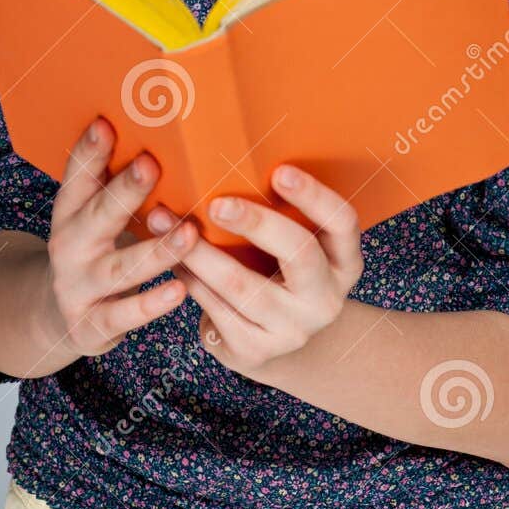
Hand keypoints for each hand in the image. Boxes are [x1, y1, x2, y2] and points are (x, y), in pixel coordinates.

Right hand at [38, 116, 198, 370]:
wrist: (61, 317)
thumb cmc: (97, 251)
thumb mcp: (95, 217)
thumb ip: (117, 186)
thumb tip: (166, 134)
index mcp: (70, 212)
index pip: (77, 177)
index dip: (89, 152)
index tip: (106, 123)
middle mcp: (69, 246)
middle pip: (98, 215)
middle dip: (124, 191)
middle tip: (150, 165)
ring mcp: (78, 286)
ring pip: (120, 267)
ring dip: (155, 250)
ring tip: (188, 233)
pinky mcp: (92, 324)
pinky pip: (124, 314)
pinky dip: (150, 304)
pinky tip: (179, 290)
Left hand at [145, 164, 362, 380]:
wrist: (275, 342)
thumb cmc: (277, 274)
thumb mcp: (294, 248)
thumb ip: (280, 216)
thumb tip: (225, 155)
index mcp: (344, 262)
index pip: (342, 222)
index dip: (314, 197)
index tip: (280, 170)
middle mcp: (326, 298)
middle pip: (299, 253)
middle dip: (255, 222)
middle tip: (216, 202)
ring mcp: (293, 330)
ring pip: (242, 285)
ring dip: (198, 251)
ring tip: (164, 222)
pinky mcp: (256, 352)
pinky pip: (216, 310)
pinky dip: (189, 280)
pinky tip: (171, 260)